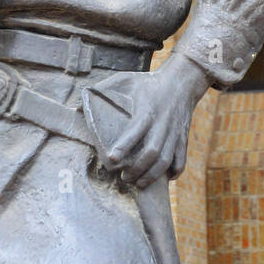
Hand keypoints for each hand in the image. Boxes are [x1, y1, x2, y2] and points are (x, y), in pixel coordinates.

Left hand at [104, 53, 207, 189]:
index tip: (111, 159)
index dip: (124, 146)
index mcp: (147, 109)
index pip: (136, 130)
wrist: (182, 82)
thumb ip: (104, 89)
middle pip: (152, 152)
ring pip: (166, 160)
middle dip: (137, 169)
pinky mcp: (182, 138)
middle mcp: (162, 123)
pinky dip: (174, 172)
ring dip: (152, 176)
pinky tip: (164, 179)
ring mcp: (174, 132)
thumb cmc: (147, 82)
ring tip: (139, 183)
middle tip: (124, 177)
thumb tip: (81, 101)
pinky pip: (181, 160)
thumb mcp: (126, 80)